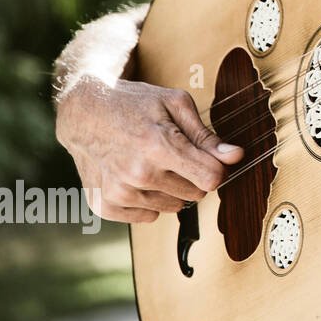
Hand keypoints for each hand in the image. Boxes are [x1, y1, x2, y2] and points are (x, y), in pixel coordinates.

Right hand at [55, 78, 242, 222]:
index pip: (211, 179)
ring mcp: (119, 192)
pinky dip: (147, 201)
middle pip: (195, 194)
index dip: (217, 169)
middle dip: (192, 176)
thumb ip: (207, 136)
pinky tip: (136, 177)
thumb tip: (236, 156)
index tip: (210, 159)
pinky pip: (148, 217)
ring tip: (152, 163)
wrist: (84, 112)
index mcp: (160, 146)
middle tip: (174, 155)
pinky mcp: (105, 206)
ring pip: (174, 207)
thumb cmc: (134, 104)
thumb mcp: (175, 105)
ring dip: (170, 189)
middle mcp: (139, 174)